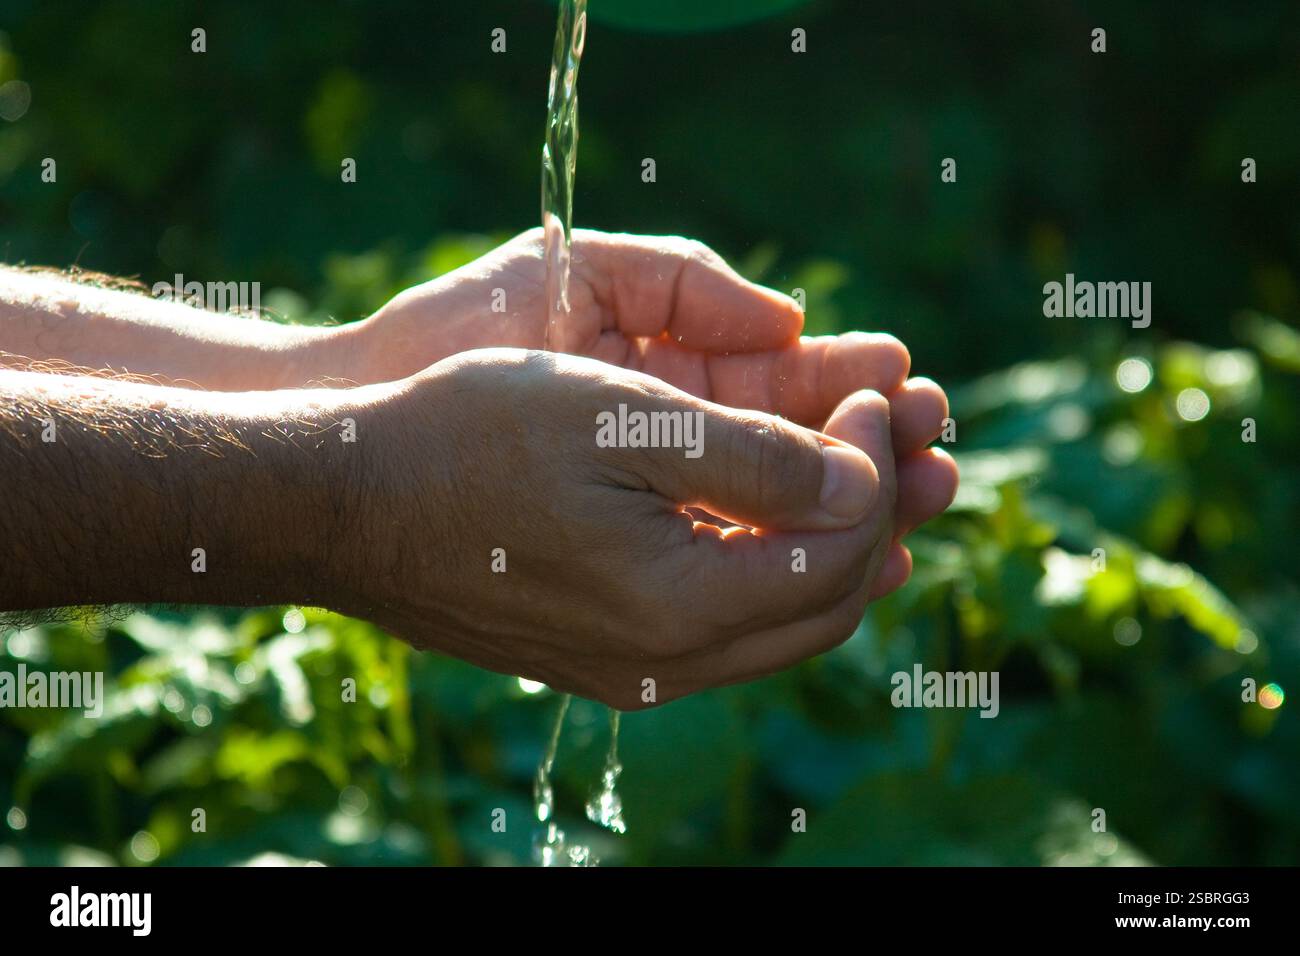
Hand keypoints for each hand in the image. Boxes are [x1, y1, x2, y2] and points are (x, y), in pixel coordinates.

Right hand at [328, 349, 897, 708]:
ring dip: (836, 541)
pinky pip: (725, 627)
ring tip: (872, 468)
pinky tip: (781, 514)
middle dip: (881, 510)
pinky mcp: (604, 658)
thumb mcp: (621, 420)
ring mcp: (632, 671)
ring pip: (781, 621)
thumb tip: (865, 482)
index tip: (880, 385)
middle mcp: (666, 663)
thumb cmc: (469, 437)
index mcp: (679, 605)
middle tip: (906, 430)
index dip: (879, 463)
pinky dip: (773, 566)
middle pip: (828, 600)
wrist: (347, 503)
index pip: (839, 549)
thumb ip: (756, 460)